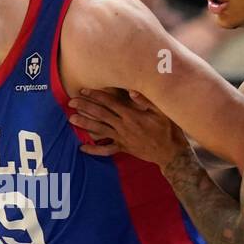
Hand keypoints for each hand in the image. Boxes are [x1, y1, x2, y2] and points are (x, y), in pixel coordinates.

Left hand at [69, 88, 187, 163]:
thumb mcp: (162, 112)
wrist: (171, 153)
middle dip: (85, 107)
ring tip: (72, 119)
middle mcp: (124, 126)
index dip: (96, 95)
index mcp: (132, 115)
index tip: (84, 90)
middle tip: (71, 102)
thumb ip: (146, 100)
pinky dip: (94, 149)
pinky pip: (106, 150)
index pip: (110, 103)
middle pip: (100, 114)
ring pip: (100, 130)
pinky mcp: (123, 148)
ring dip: (85, 125)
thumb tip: (131, 90)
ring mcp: (122, 138)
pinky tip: (83, 147)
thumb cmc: (168, 130)